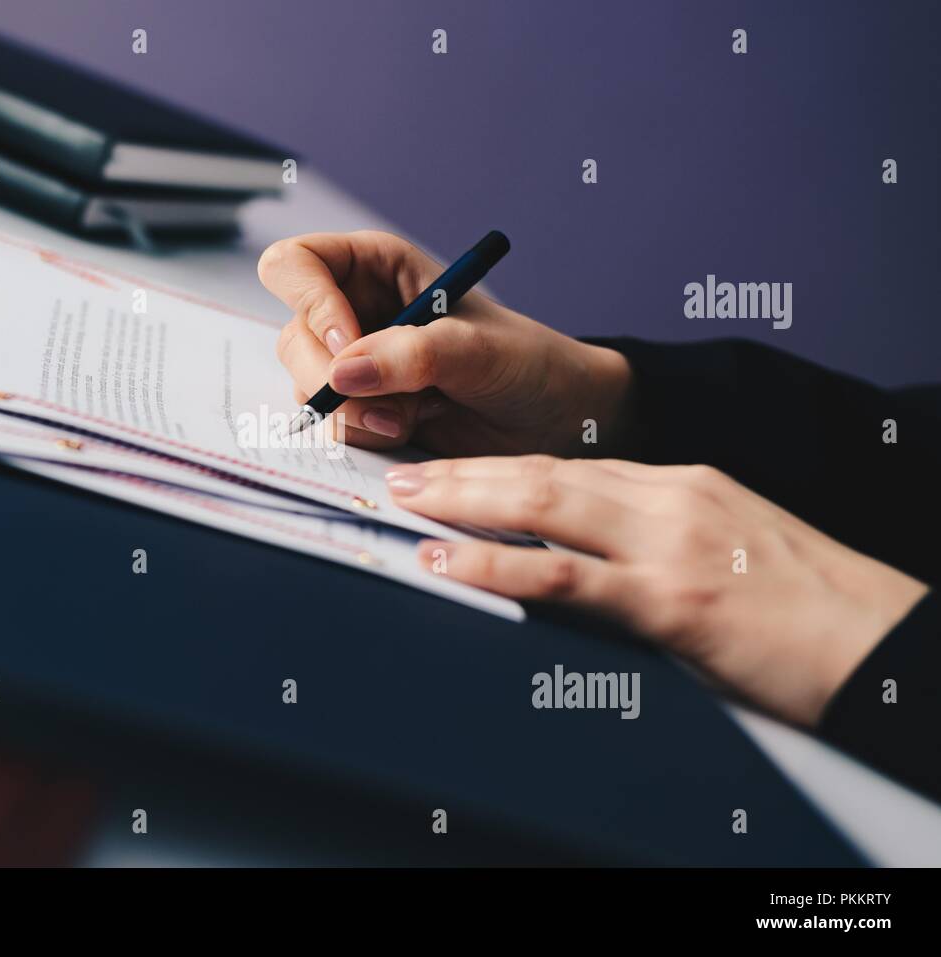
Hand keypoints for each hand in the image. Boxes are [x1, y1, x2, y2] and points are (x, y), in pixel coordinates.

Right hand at [258, 231, 631, 454]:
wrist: (551, 420)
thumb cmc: (526, 362)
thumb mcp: (480, 349)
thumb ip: (414, 353)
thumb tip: (345, 371)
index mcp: (375, 266)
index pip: (296, 265)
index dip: (310, 303)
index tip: (349, 345)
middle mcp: (353, 310)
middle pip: (294, 338)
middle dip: (333, 379)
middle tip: (388, 406)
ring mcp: (352, 364)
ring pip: (309, 387)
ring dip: (356, 413)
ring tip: (413, 416)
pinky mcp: (359, 409)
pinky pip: (331, 425)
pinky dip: (365, 435)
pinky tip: (409, 429)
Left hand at [386, 455, 928, 725]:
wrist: (884, 642)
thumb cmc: (811, 606)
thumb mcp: (728, 548)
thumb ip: (659, 538)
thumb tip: (590, 552)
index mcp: (684, 483)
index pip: (570, 464)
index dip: (500, 465)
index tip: (450, 468)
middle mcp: (670, 499)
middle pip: (544, 470)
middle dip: (465, 471)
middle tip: (404, 472)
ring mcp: (670, 544)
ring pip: (543, 504)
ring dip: (463, 501)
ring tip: (405, 502)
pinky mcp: (672, 600)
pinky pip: (564, 574)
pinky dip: (496, 564)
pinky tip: (449, 563)